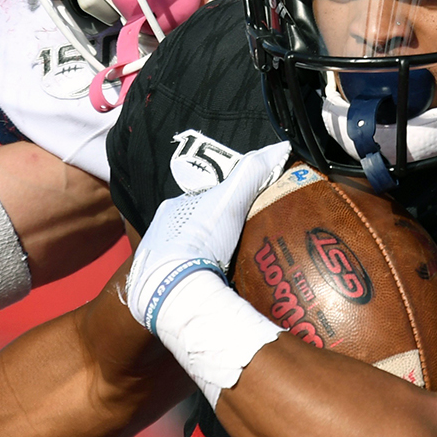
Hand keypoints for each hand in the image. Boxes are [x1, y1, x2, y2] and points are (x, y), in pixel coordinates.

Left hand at [124, 141, 291, 330]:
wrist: (172, 289)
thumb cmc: (200, 240)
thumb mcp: (232, 200)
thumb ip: (253, 172)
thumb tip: (280, 146)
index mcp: (173, 207)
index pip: (203, 200)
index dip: (224, 205)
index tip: (242, 214)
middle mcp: (160, 230)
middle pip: (192, 226)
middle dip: (211, 232)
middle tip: (235, 243)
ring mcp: (156, 260)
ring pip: (184, 252)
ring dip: (202, 257)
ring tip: (225, 267)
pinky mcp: (156, 287)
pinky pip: (178, 278)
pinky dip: (192, 279)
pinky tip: (208, 285)